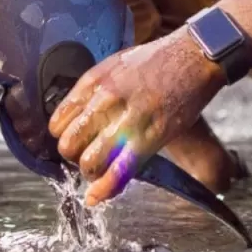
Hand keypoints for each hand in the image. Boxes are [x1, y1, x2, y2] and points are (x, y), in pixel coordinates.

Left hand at [49, 28, 224, 205]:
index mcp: (94, 81)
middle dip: (75, 156)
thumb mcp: (116, 64)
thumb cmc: (157, 60)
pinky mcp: (150, 137)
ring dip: (92, 172)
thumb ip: (94, 90)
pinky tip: (98, 196)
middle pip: (68, 145)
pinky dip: (105, 190)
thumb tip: (78, 115)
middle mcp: (105, 100)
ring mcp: (127, 119)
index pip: (58, 121)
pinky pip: (118, 173)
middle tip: (89, 154)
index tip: (76, 139)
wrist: (193, 56)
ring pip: (89, 163)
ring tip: (103, 167)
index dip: (64, 136)